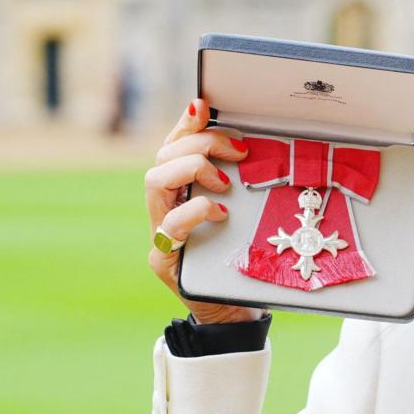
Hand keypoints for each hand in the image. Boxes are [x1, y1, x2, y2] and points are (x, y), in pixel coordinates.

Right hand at [145, 99, 265, 323]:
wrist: (235, 309)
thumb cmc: (242, 255)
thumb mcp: (248, 212)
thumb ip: (245, 183)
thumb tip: (259, 146)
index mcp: (182, 190)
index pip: (174, 145)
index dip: (185, 123)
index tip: (203, 104)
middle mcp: (164, 207)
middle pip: (163, 157)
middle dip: (200, 144)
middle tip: (238, 152)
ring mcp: (160, 232)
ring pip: (154, 182)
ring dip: (191, 170)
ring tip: (224, 183)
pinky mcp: (164, 259)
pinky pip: (169, 226)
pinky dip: (194, 211)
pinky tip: (219, 212)